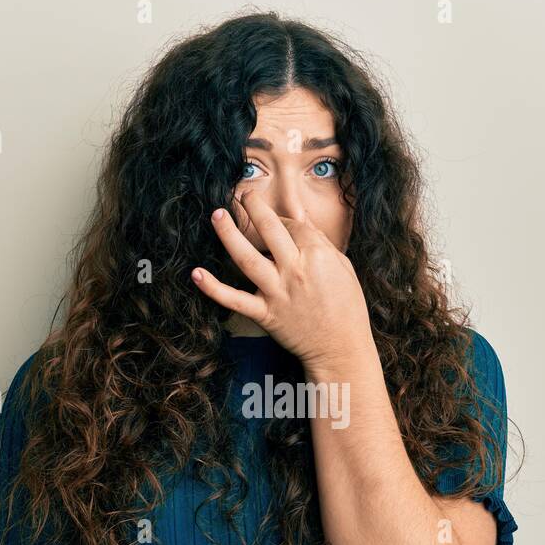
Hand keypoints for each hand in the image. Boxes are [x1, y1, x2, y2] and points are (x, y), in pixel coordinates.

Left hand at [190, 191, 372, 368]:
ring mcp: (278, 292)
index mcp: (318, 256)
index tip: (277, 218)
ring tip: (217, 215)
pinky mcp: (265, 314)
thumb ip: (320, 242)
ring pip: (246, 259)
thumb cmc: (347, 308)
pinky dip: (213, 288)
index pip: (293, 225)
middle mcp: (295, 271)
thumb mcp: (343, 267)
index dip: (283, 218)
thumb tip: (302, 218)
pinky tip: (197, 273)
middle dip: (254, 207)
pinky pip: (234, 299)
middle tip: (243, 196)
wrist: (341, 349)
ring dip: (229, 235)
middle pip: (269, 230)